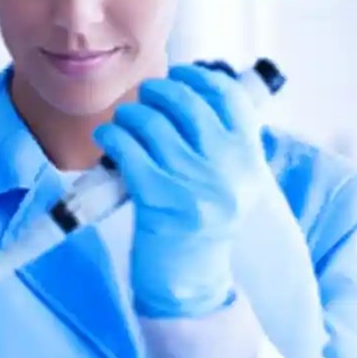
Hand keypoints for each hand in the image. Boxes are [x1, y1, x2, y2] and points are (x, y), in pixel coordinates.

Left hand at [92, 65, 270, 318]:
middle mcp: (227, 169)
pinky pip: (128, 150)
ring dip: (129, 115)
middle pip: (186, 103)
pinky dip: (111, 137)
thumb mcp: (229, 182)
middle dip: (157, 92)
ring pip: (152, 123)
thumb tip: (188, 91)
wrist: (190, 283)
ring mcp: (194, 184)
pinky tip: (107, 139)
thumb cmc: (202, 226)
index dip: (198, 77)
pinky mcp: (159, 199)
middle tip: (143, 99)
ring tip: (122, 123)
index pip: (229, 97)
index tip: (178, 75)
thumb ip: (220, 142)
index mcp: (249, 160)